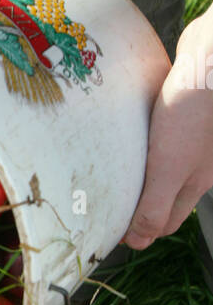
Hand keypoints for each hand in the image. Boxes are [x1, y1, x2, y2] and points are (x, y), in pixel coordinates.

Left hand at [123, 10, 212, 249]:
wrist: (209, 61)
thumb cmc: (193, 113)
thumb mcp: (170, 168)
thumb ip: (155, 206)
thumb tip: (138, 243)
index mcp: (194, 182)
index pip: (165, 222)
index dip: (139, 231)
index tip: (108, 230)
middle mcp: (195, 162)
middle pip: (161, 194)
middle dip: (136, 203)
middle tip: (102, 204)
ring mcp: (188, 135)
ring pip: (157, 163)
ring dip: (134, 170)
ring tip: (105, 170)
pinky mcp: (178, 109)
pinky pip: (155, 133)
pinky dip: (138, 140)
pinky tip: (120, 134)